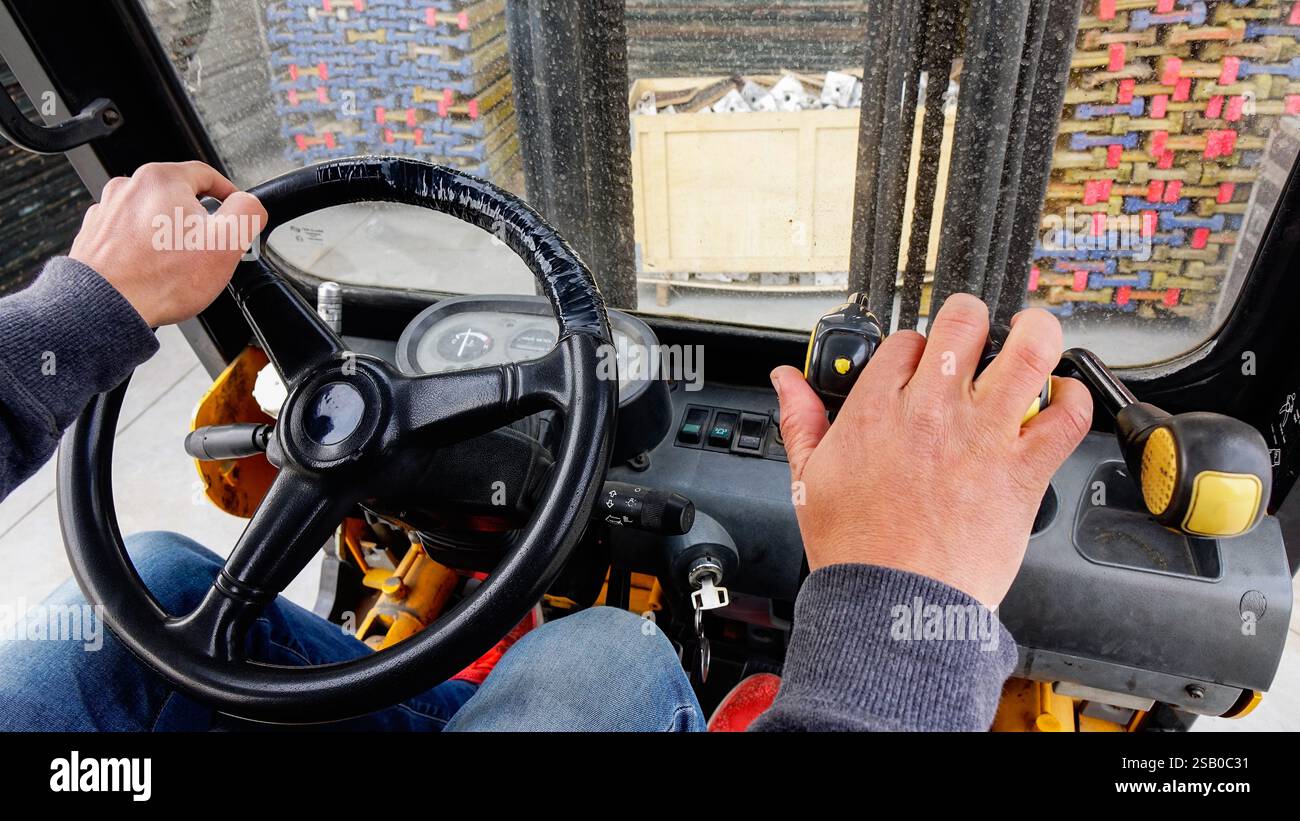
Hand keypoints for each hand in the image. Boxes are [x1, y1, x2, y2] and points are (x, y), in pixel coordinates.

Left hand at [70, 161, 267, 326]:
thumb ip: (248, 212)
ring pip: (153, 215)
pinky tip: (153, 269)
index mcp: (162, 179)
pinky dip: (144, 247)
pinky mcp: (95, 234)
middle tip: (208, 250)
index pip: (207, 174)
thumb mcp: (227, 242)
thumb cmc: (160, 278)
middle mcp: (129, 187)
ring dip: (170, 234)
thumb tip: (251, 204)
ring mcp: (108, 210)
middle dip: (198, 220)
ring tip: (178, 265)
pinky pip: (130, 234)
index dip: (229, 195)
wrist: (106, 306)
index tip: (235, 213)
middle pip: (178, 196)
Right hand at [772, 294, 1092, 606]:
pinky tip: (1062, 399)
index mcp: (879, 410)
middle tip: (978, 336)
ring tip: (1034, 337)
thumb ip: (801, 420)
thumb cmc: (855, 548)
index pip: (908, 340)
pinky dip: (1073, 399)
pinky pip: (1065, 416)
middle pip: (965, 323)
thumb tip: (786, 382)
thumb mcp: (808, 478)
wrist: (894, 603)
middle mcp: (933, 413)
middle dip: (974, 318)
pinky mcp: (1022, 470)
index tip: (925, 364)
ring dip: (1037, 335)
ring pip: (1027, 353)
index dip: (920, 346)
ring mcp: (983, 437)